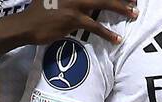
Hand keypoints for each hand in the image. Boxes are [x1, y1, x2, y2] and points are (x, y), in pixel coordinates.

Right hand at [17, 0, 137, 46]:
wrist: (27, 23)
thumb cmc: (39, 10)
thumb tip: (82, 6)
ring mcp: (76, 4)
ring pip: (104, 4)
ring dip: (121, 9)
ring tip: (134, 14)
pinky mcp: (73, 20)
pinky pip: (94, 26)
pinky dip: (107, 33)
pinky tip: (116, 38)